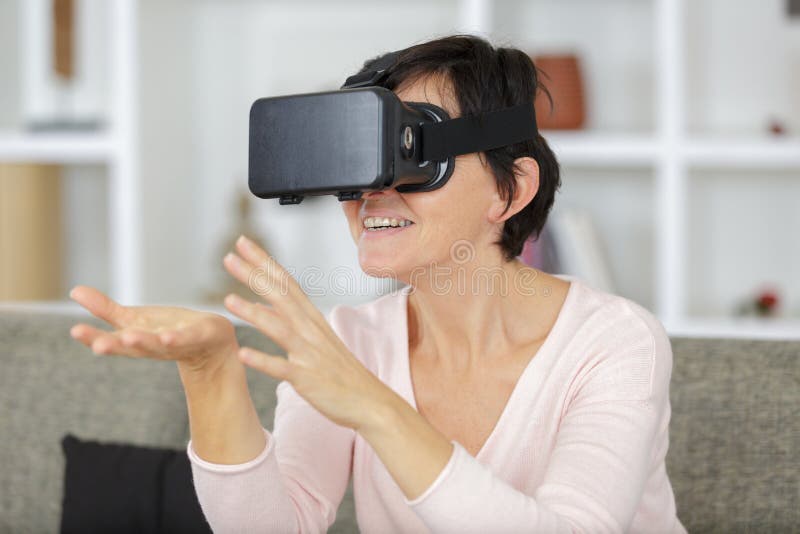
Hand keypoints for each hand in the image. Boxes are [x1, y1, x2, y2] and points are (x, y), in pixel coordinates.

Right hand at [69, 286, 239, 375]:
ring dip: (145, 342)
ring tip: (130, 337)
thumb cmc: (167, 330)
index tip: (75, 331)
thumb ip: (106, 309)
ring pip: (158, 344)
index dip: (93, 337)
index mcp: (135, 340)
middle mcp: (152, 345)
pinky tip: (168, 336)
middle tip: (98, 345)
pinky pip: (187, 337)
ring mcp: (175, 342)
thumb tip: (73, 291)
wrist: (210, 344)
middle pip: (131, 347)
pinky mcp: (198, 335)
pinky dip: (178, 338)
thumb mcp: (134, 320)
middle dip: (116, 346)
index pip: (111, 340)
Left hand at [222, 234, 393, 431]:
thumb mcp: (318, 340)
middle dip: (255, 275)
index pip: (286, 283)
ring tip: (228, 300)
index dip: (264, 262)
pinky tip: (242, 354)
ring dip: (253, 313)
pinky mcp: (308, 378)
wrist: (370, 401)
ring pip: (279, 328)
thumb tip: (265, 306)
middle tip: (229, 256)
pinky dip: (263, 360)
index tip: (243, 243)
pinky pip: (282, 368)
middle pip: (280, 296)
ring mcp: (310, 354)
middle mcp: (311, 331)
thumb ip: (292, 322)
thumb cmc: (342, 373)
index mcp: (312, 319)